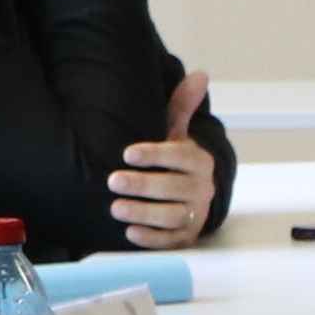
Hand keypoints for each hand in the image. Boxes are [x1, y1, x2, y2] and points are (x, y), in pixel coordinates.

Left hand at [108, 71, 219, 251]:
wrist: (188, 198)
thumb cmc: (174, 162)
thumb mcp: (177, 135)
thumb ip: (181, 107)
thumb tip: (200, 74)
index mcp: (200, 161)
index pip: (180, 156)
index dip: (155, 154)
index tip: (127, 153)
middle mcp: (201, 189)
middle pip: (174, 187)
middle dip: (142, 184)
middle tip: (112, 179)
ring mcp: (194, 215)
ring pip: (172, 216)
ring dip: (143, 212)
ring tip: (116, 208)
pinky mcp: (184, 237)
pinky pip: (170, 241)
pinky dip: (151, 238)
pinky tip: (130, 232)